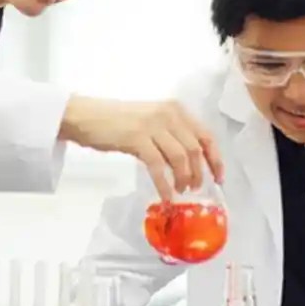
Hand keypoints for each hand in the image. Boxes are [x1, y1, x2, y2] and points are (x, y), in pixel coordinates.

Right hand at [60, 96, 224, 199]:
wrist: (86, 116)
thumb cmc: (117, 121)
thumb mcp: (151, 121)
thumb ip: (171, 135)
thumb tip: (189, 162)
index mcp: (176, 109)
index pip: (206, 135)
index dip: (216, 159)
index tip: (218, 178)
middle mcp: (169, 114)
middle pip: (195, 149)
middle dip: (199, 173)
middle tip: (194, 189)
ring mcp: (153, 125)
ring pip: (180, 158)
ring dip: (184, 179)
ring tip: (180, 191)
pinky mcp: (137, 138)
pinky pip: (159, 167)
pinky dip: (164, 185)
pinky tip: (166, 196)